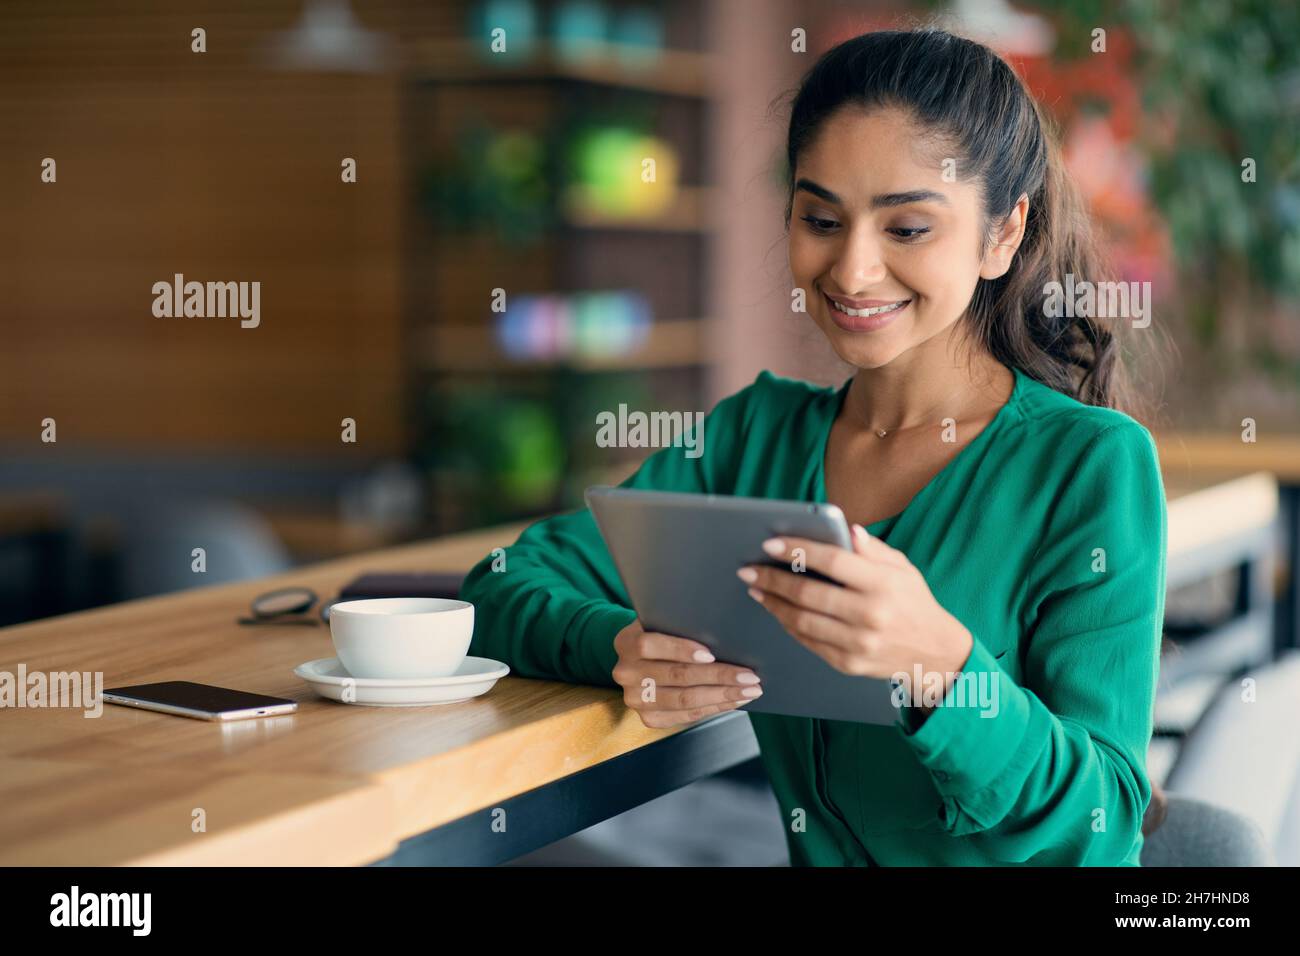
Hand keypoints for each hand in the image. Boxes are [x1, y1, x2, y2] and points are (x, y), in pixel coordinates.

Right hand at [612, 618, 763, 728]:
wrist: (641, 659)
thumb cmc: (662, 634)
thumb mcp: (663, 622)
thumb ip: (681, 624)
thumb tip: (722, 630)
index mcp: (626, 643)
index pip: (650, 645)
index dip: (681, 650)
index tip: (712, 655)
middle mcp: (626, 673)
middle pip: (676, 676)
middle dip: (717, 676)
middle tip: (749, 676)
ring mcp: (635, 699)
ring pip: (684, 699)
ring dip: (722, 696)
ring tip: (749, 690)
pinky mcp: (649, 718)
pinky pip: (687, 715)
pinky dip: (714, 708)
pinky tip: (734, 701)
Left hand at [736, 525, 972, 693]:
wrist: (933, 654)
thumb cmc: (913, 602)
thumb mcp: (902, 568)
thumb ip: (872, 549)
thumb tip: (846, 529)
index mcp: (884, 584)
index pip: (833, 561)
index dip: (798, 550)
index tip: (771, 543)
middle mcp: (870, 615)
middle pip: (809, 593)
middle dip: (773, 579)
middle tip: (749, 569)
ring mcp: (858, 643)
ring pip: (802, 620)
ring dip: (773, 603)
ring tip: (757, 589)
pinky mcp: (848, 664)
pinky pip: (808, 641)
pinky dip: (787, 624)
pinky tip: (776, 610)